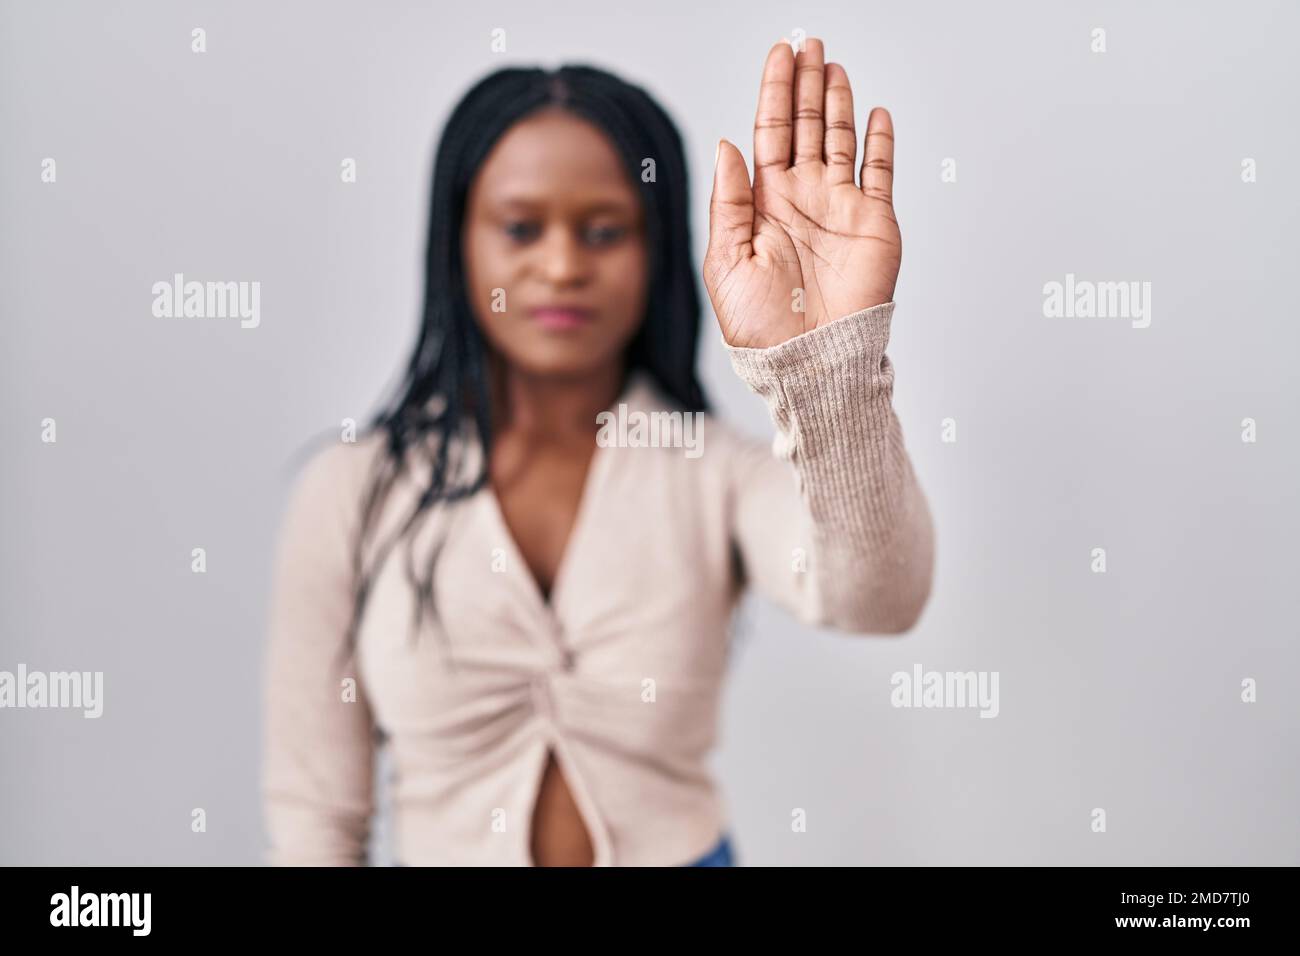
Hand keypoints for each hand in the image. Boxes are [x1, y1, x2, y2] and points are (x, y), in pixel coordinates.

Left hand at [704, 38, 900, 348]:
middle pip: (805, 126)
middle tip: (806, 42)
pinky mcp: (874, 223)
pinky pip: (880, 172)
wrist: (808, 362)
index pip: (769, 135)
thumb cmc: (760, 328)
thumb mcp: (726, 263)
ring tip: (831, 64)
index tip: (778, 55)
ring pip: (840, 139)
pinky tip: (874, 112)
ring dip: (836, 101)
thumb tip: (729, 144)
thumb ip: (729, 202)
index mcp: (764, 205)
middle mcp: (802, 199)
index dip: (773, 93)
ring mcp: (840, 208)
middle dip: (804, 84)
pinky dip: (879, 141)